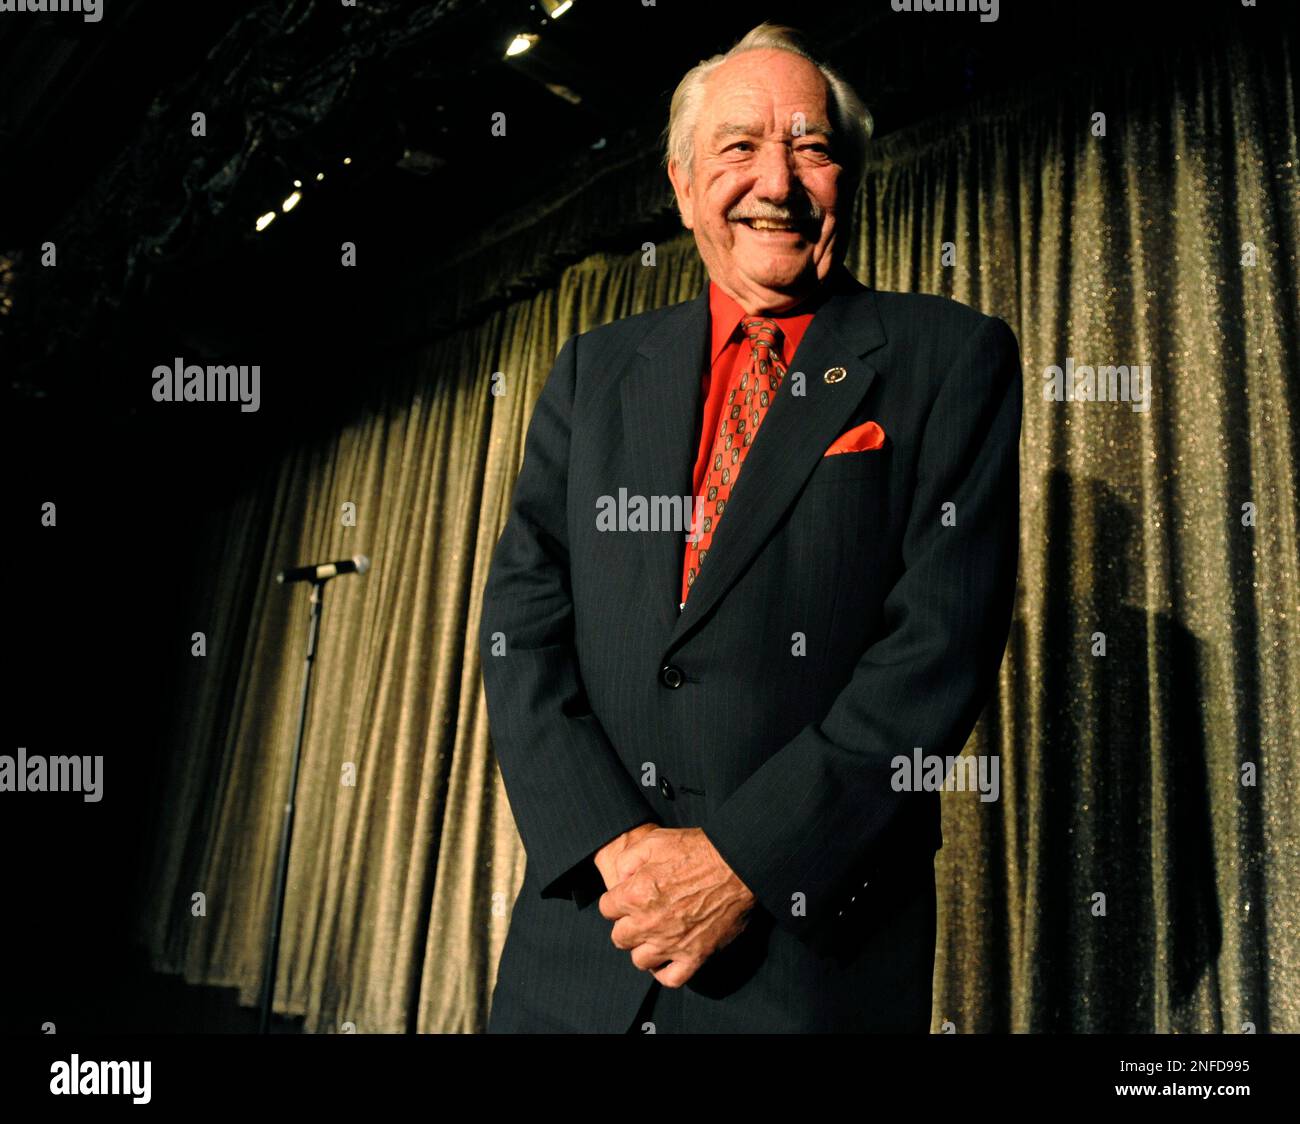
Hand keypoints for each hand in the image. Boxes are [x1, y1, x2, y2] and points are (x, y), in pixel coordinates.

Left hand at [598, 826, 755, 987]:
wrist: (738, 864)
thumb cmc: (698, 849)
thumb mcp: (656, 840)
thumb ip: (629, 858)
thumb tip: (620, 878)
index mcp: (636, 894)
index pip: (606, 909)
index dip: (616, 900)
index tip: (628, 895)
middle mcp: (649, 923)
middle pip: (619, 937)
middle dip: (626, 925)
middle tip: (641, 914)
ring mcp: (672, 943)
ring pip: (640, 960)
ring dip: (643, 948)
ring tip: (654, 935)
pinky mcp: (696, 955)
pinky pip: (671, 979)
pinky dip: (665, 973)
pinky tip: (667, 959)